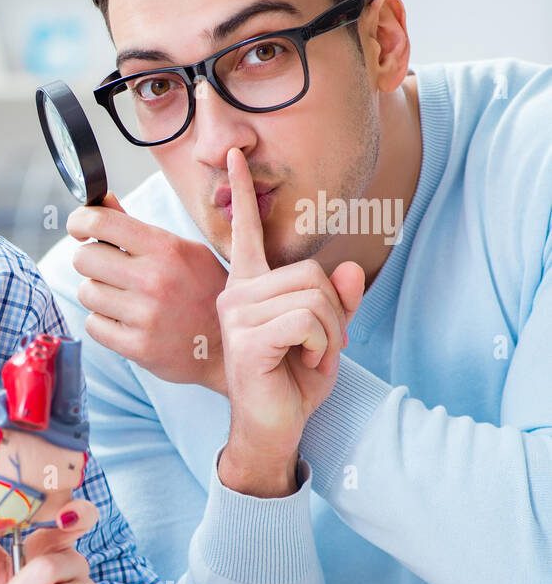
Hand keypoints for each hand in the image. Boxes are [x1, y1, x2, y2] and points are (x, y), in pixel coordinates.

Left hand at [69, 192, 228, 393]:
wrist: (228, 346)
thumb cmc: (204, 292)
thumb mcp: (184, 251)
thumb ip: (139, 229)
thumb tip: (102, 201)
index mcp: (166, 248)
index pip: (101, 222)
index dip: (79, 222)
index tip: (78, 229)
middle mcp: (154, 279)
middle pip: (84, 258)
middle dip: (90, 262)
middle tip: (108, 270)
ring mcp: (145, 315)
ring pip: (86, 292)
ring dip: (98, 294)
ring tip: (124, 299)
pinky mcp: (137, 346)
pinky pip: (93, 324)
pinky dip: (103, 322)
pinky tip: (126, 321)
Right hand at [215, 147, 365, 494]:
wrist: (273, 427)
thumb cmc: (291, 382)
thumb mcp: (326, 335)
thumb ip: (339, 299)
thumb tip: (351, 271)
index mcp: (248, 288)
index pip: (245, 233)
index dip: (243, 194)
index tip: (233, 156)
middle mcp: (235, 295)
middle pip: (311, 272)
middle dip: (332, 312)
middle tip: (317, 346)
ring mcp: (237, 316)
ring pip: (313, 296)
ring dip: (328, 332)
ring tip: (307, 356)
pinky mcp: (246, 339)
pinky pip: (307, 320)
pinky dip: (321, 345)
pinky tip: (301, 363)